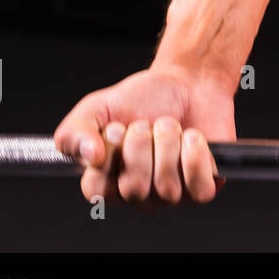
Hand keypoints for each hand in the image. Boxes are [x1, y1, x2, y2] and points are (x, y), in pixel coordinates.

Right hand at [54, 64, 235, 207]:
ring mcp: (170, 195)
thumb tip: (90, 156)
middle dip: (142, 145)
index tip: (118, 127)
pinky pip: (199, 189)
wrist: (187, 83)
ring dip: (170, 143)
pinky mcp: (202, 187)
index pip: (97, 191)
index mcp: (107, 180)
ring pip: (167, 188)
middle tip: (146, 123)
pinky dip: (196, 157)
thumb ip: (77, 132)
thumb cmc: (141, 99)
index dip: (109, 155)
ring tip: (171, 126)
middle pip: (134, 189)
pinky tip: (193, 138)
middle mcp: (138, 195)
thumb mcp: (96, 107)